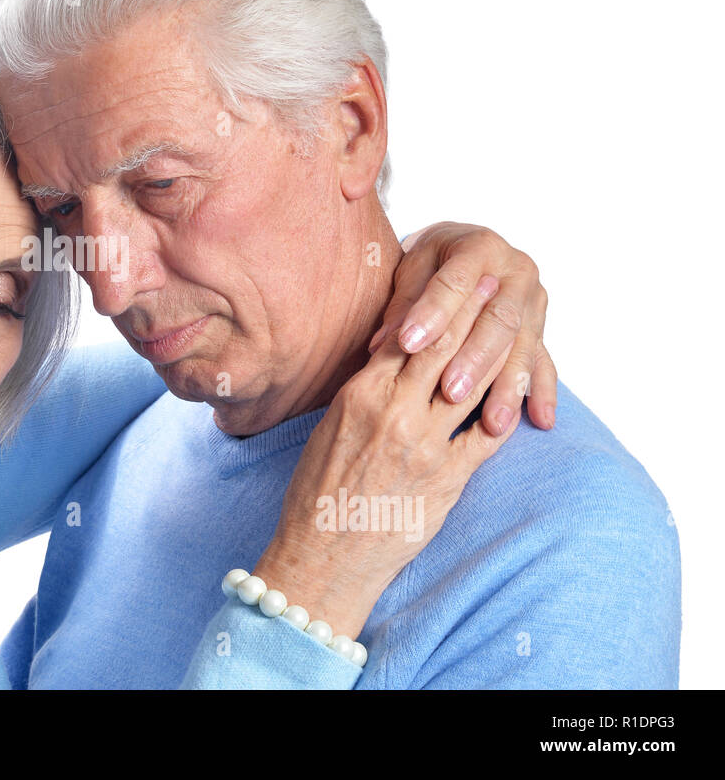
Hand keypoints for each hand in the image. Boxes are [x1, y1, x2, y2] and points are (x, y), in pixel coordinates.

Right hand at [257, 275, 513, 639]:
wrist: (322, 554)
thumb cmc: (315, 492)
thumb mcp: (329, 428)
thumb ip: (362, 393)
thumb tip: (386, 364)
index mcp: (360, 395)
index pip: (406, 336)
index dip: (437, 304)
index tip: (459, 279)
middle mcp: (394, 412)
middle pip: (444, 349)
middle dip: (473, 311)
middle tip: (497, 281)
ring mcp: (425, 446)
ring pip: (471, 385)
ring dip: (497, 352)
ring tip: (516, 326)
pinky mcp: (448, 480)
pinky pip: (486, 437)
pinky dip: (504, 413)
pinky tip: (517, 395)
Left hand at [368, 221, 555, 435]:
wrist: (468, 249)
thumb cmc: (432, 261)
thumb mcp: (412, 268)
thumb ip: (402, 304)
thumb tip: (380, 343)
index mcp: (479, 248)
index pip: (455, 283)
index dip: (432, 313)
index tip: (408, 342)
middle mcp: (516, 272)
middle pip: (498, 319)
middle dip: (474, 359)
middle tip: (449, 392)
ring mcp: (534, 301)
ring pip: (524, 347)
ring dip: (509, 387)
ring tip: (493, 422)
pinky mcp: (540, 328)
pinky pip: (545, 362)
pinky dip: (543, 393)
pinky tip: (541, 420)